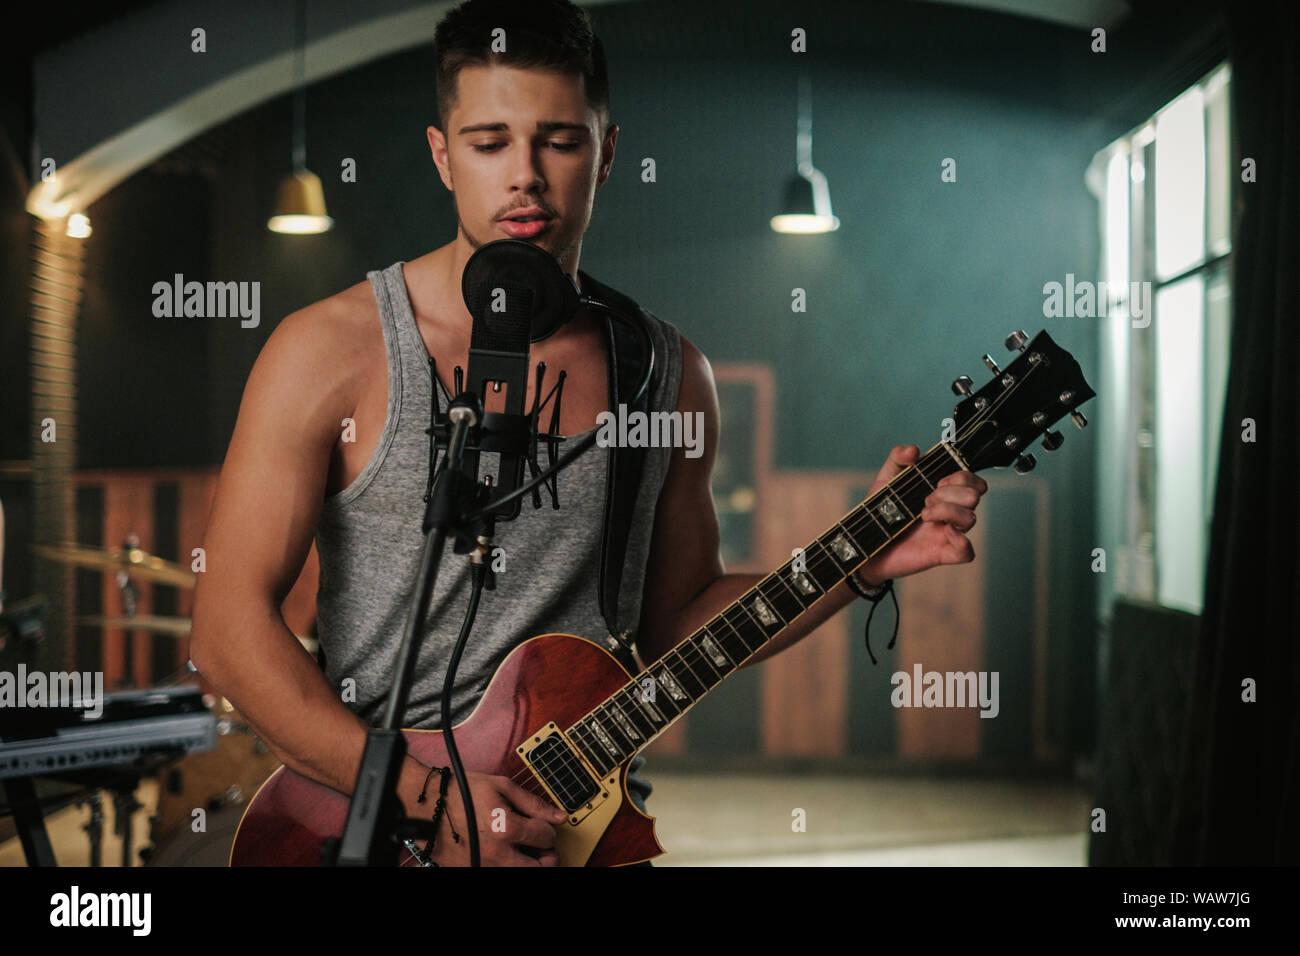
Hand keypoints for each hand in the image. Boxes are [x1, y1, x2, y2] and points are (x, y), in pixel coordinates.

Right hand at [400, 766, 566, 866]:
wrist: (425, 806)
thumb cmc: (459, 792)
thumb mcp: (501, 786)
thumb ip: (533, 803)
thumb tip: (557, 815)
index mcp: (506, 828)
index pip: (545, 837)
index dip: (549, 829)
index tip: (544, 825)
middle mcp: (496, 852)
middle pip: (538, 867)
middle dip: (547, 856)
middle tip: (544, 847)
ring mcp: (482, 865)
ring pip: (519, 873)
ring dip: (527, 863)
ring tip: (522, 849)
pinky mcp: (471, 870)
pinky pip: (497, 871)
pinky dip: (505, 864)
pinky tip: (503, 852)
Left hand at [856, 444, 987, 584]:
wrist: (865, 541)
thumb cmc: (880, 511)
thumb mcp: (886, 479)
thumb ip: (898, 457)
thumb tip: (914, 450)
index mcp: (943, 493)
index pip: (972, 481)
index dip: (962, 477)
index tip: (938, 481)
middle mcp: (949, 512)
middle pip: (975, 496)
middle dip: (950, 493)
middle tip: (925, 499)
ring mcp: (947, 533)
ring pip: (972, 519)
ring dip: (947, 511)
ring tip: (923, 515)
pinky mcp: (941, 553)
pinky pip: (967, 553)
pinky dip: (961, 541)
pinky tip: (944, 533)